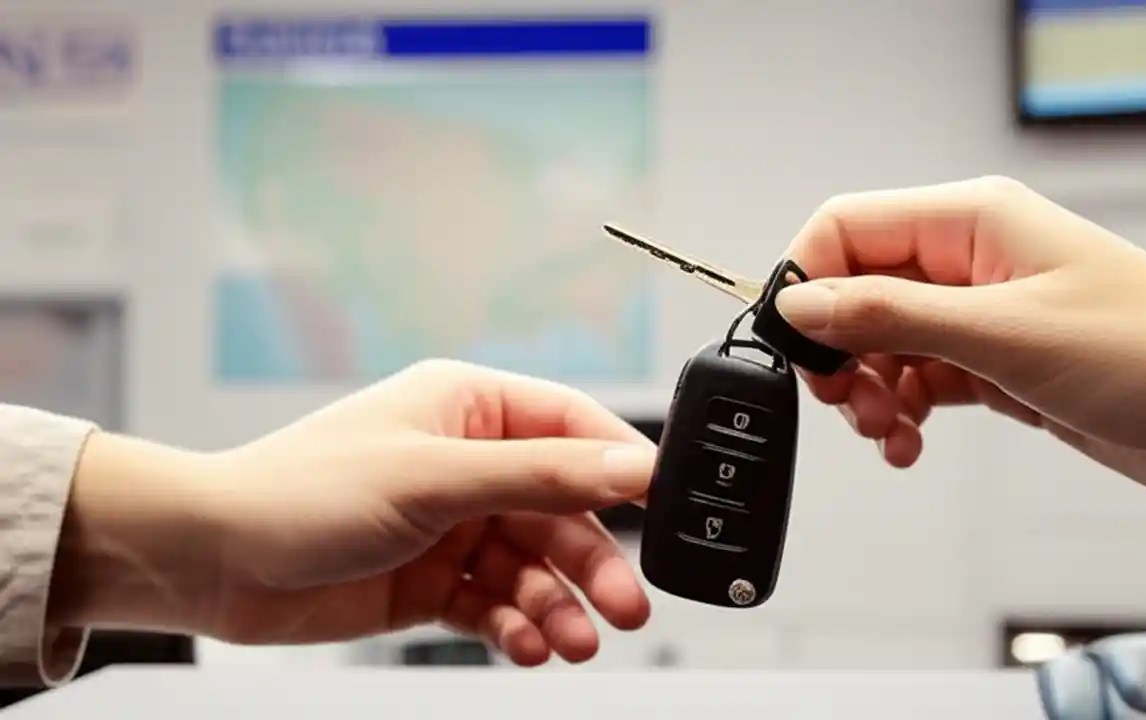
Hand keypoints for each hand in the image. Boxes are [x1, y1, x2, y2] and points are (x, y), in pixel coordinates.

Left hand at [50, 361, 656, 664]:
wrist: (215, 562)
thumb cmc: (303, 491)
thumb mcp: (435, 477)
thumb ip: (541, 475)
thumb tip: (632, 465)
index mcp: (470, 407)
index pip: (573, 427)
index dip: (621, 466)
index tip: (663, 508)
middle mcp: (468, 464)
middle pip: (561, 510)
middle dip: (592, 561)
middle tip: (624, 606)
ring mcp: (452, 525)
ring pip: (532, 566)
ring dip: (558, 603)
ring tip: (575, 641)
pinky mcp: (433, 581)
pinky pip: (495, 605)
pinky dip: (515, 627)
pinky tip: (527, 645)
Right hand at [774, 176, 1145, 510]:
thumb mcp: (1003, 332)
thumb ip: (890, 315)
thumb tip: (804, 303)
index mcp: (973, 222)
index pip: (848, 227)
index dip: (809, 282)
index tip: (799, 344)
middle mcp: (972, 263)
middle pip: (856, 292)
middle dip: (839, 351)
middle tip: (849, 399)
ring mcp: (983, 316)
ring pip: (881, 344)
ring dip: (868, 392)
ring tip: (889, 429)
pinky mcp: (997, 366)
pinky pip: (917, 382)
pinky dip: (900, 414)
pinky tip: (909, 441)